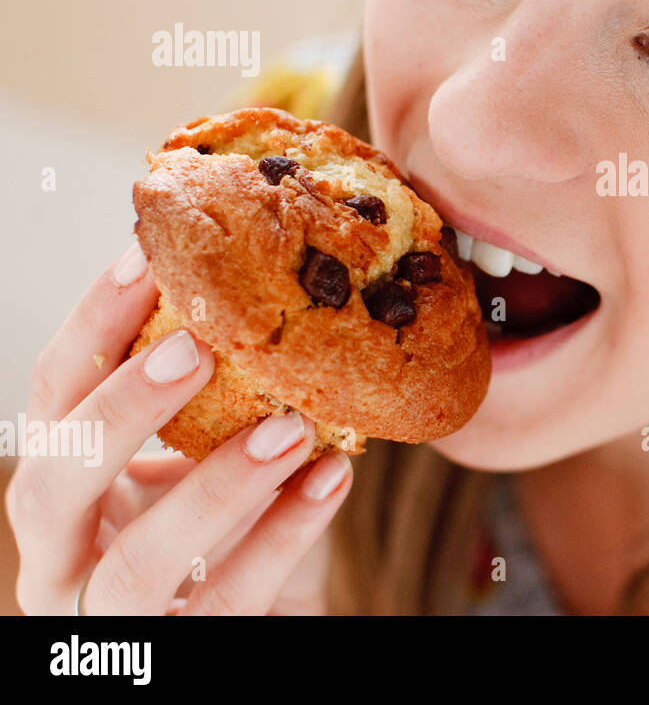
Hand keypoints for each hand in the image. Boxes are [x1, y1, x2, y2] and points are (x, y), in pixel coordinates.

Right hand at [5, 240, 352, 613]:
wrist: (260, 612)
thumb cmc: (226, 522)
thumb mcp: (204, 449)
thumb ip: (214, 389)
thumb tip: (262, 270)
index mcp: (61, 487)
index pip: (52, 398)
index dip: (91, 327)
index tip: (144, 257)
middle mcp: (61, 557)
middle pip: (56, 483)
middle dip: (123, 409)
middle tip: (199, 347)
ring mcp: (114, 621)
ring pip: (139, 562)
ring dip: (218, 487)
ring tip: (291, 427)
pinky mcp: (185, 653)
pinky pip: (230, 601)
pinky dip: (285, 536)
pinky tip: (334, 477)